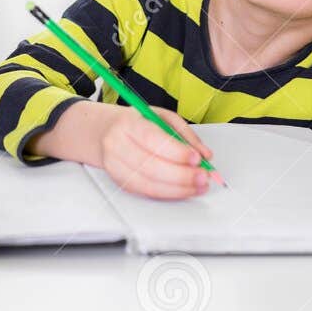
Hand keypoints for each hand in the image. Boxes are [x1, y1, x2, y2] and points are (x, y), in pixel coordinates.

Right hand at [98, 107, 218, 199]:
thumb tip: (205, 154)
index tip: (197, 158)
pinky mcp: (120, 182)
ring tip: (198, 186)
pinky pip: (147, 192)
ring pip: (149, 184)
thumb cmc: (137, 123)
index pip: (152, 140)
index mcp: (128, 124)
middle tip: (203, 176)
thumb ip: (185, 134)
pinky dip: (169, 193)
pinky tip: (184, 189)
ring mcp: (116, 166)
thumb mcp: (162, 117)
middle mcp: (117, 145)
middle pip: (151, 166)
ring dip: (178, 188)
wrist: (107, 132)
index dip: (176, 152)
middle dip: (181, 175)